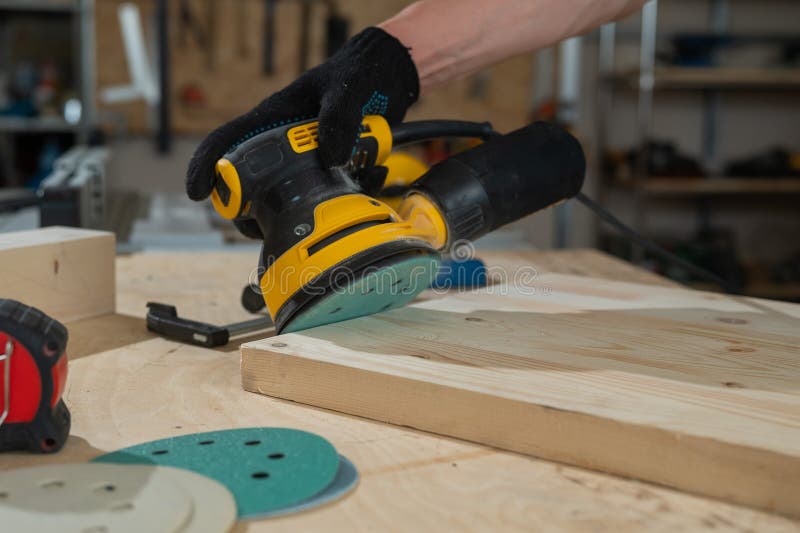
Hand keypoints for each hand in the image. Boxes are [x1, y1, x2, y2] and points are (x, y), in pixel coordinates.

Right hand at [186, 27, 418, 236]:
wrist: (390, 77)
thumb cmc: (358, 73)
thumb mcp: (347, 87)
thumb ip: (339, 115)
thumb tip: (330, 157)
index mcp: (274, 119)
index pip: (228, 140)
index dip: (206, 165)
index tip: (196, 193)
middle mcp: (284, 145)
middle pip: (249, 185)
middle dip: (252, 211)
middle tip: (267, 224)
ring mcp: (307, 163)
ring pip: (287, 201)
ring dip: (301, 214)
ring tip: (330, 206)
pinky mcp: (332, 173)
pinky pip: (332, 197)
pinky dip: (349, 200)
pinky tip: (373, 179)